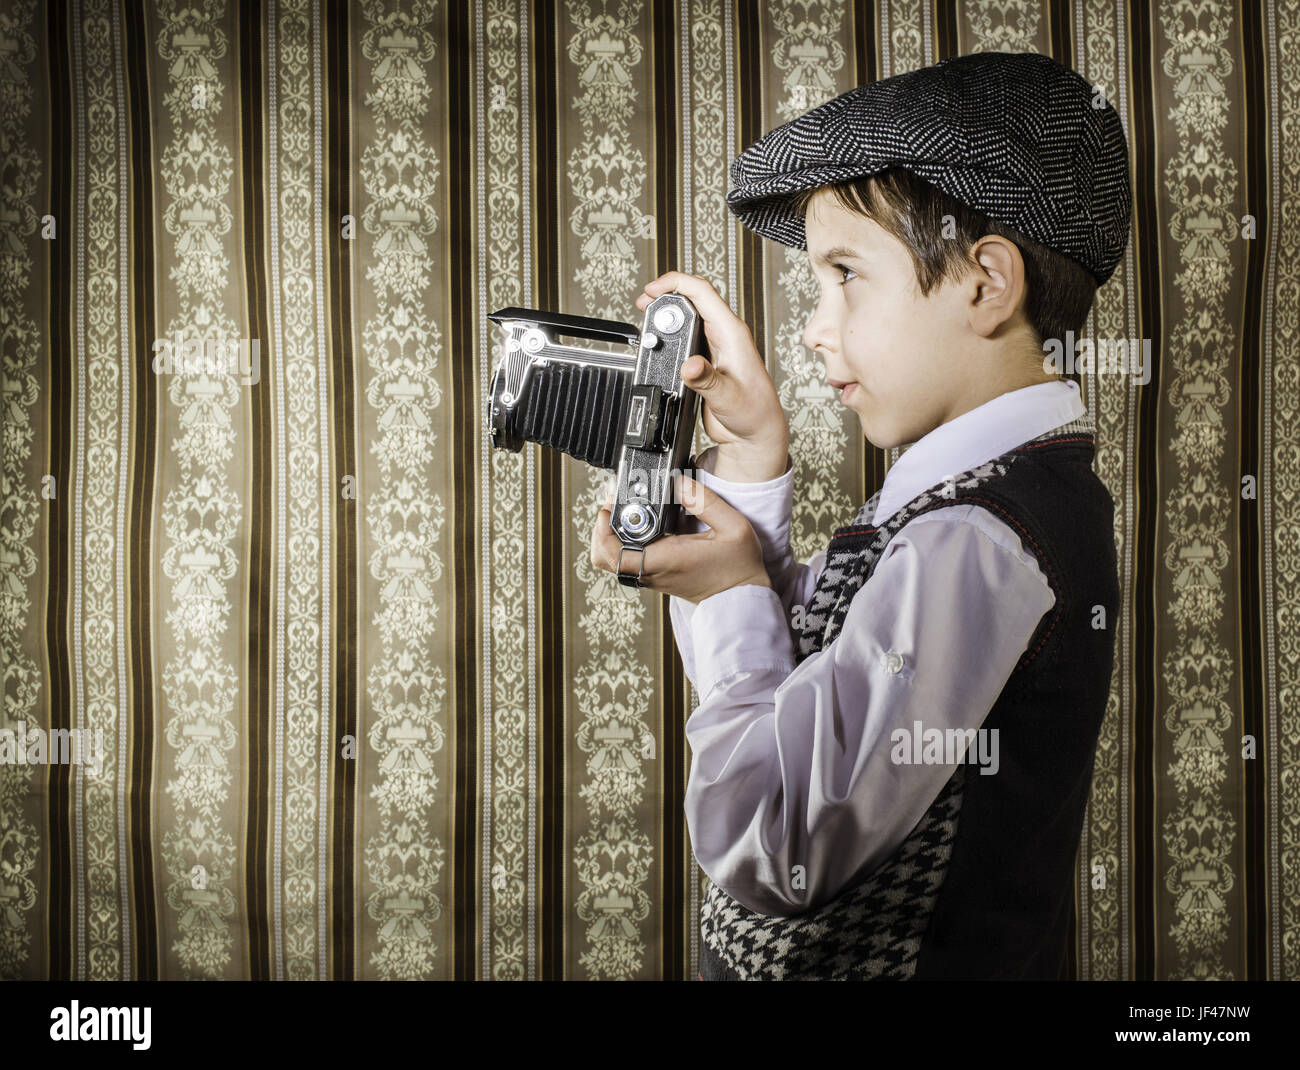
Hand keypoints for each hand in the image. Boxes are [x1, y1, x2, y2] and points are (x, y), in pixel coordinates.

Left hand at [590, 473, 770, 603]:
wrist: (744, 599)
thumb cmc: (739, 569)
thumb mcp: (733, 527)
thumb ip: (705, 501)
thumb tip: (680, 482)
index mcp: (665, 560)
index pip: (614, 554)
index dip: (602, 530)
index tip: (609, 508)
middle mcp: (653, 572)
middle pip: (604, 558)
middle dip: (601, 529)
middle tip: (614, 506)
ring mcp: (652, 577)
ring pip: (613, 561)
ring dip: (611, 536)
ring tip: (626, 513)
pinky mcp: (657, 577)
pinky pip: (628, 561)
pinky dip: (624, 543)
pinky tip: (641, 525)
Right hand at [636, 272, 788, 482]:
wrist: (755, 434)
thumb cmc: (753, 413)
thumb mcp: (727, 397)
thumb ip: (706, 379)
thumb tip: (689, 365)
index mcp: (732, 333)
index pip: (702, 292)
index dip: (674, 283)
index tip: (651, 290)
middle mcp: (724, 335)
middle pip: (692, 298)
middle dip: (664, 294)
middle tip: (643, 304)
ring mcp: (714, 346)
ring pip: (688, 316)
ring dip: (666, 314)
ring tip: (646, 319)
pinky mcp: (706, 360)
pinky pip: (685, 336)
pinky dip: (669, 333)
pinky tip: (658, 340)